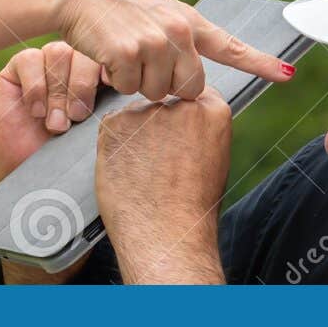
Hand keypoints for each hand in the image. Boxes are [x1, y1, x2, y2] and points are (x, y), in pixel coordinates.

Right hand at [0, 41, 103, 186]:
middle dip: (82, 85)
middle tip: (77, 117)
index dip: (112, 69)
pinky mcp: (18, 67)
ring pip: (58, 52)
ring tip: (55, 123)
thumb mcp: (98, 131)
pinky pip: (29, 59)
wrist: (32, 174)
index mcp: (98, 74)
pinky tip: (36, 111)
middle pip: (83, 52)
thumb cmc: (69, 155)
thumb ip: (113, 107)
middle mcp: (73, 63)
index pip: (109, 57)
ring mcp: (46, 62)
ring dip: (58, 90)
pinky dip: (35, 86)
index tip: (112, 88)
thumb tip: (136, 88)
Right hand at [45, 0, 293, 99]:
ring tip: (121, 51)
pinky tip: (106, 53)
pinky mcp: (129, 53)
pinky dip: (115, 78)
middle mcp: (178, 30)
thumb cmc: (111, 3)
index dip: (261, 63)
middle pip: (189, 88)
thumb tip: (191, 76)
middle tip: (143, 62)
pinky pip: (129, 88)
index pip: (230, 46)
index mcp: (187, 20)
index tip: (288, 75)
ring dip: (137, 82)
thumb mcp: (154, 10)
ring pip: (157, 92)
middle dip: (167, 85)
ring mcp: (155, 41)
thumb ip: (177, 35)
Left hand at [95, 89, 231, 283]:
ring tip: (144, 172)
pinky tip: (127, 171)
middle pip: (161, 102)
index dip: (180, 114)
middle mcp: (181, 104)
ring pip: (135, 115)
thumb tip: (183, 116)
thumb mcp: (214, 159)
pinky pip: (113, 127)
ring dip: (134, 135)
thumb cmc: (191, 208)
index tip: (178, 134)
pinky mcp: (116, 123)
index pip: (191, 92)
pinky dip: (114, 145)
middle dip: (155, 125)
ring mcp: (147, 112)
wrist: (165, 234)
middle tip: (158, 161)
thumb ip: (200, 129)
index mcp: (213, 110)